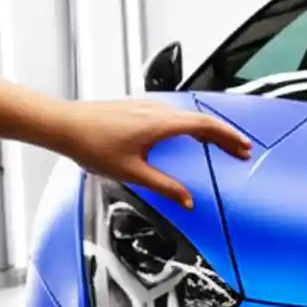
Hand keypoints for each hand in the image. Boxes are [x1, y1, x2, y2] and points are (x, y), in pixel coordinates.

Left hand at [49, 99, 251, 208]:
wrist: (63, 125)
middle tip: (238, 150)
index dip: (229, 137)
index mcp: (161, 124)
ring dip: (206, 130)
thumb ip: (165, 187)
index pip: (207, 127)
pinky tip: (185, 137)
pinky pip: (174, 115)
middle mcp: (157, 110)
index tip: (243, 147)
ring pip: (188, 116)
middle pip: (201, 120)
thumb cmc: (92, 144)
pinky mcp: (137, 109)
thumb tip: (186, 200)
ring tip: (217, 145)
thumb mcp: (133, 173)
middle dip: (223, 136)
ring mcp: (147, 107)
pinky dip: (190, 126)